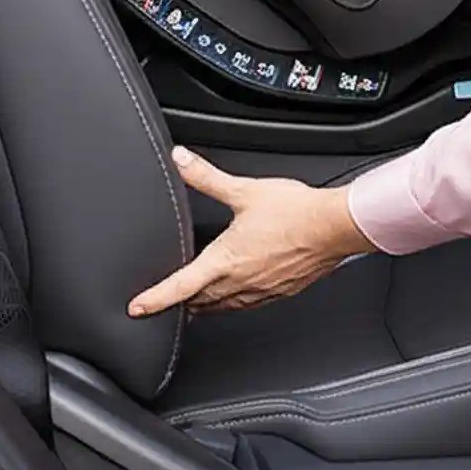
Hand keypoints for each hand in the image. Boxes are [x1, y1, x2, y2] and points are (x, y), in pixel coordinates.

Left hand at [129, 147, 376, 317]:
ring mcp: (261, 290)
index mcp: (225, 260)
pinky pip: (250, 304)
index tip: (137, 308)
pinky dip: (235, 302)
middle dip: (181, 303)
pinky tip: (239, 292)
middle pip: (200, 302)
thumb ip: (207, 177)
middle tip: (166, 302)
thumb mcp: (243, 190)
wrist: (334, 227)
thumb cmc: (295, 212)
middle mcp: (240, 282)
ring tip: (196, 303)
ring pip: (224, 307)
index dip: (154, 299)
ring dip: (206, 306)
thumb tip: (182, 161)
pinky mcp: (280, 291)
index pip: (180, 286)